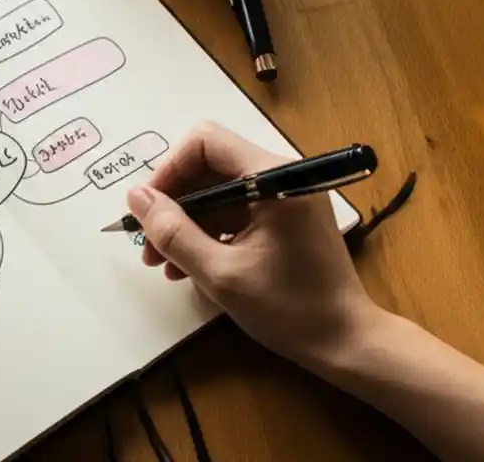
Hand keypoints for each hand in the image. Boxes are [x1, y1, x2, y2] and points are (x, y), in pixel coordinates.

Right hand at [126, 123, 381, 367]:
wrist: (347, 342)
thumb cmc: (290, 309)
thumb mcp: (220, 274)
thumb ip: (174, 233)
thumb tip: (136, 197)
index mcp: (274, 178)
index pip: (206, 143)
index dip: (169, 170)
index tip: (148, 210)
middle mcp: (282, 176)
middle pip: (210, 166)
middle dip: (174, 203)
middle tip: (147, 243)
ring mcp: (286, 197)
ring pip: (218, 192)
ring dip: (187, 224)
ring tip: (162, 264)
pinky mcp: (286, 219)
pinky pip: (236, 212)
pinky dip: (209, 234)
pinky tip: (188, 267)